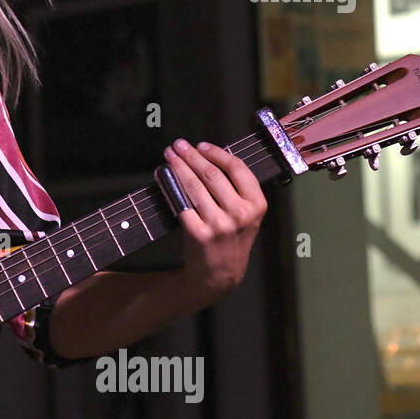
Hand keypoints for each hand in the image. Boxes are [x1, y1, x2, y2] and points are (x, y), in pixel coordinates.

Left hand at [162, 138, 267, 308]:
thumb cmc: (231, 238)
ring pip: (195, 186)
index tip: (201, 145)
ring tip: (169, 156)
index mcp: (257, 205)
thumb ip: (237, 190)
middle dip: (192, 155)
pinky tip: (162, 177)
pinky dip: (169, 186)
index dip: (217, 153)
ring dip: (179, 166)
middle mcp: (241, 214)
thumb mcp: (247, 215)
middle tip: (178, 145)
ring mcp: (220, 225)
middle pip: (212, 174)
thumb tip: (210, 157)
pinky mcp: (199, 234)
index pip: (237, 168)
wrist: (220, 273)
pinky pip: (181, 203)